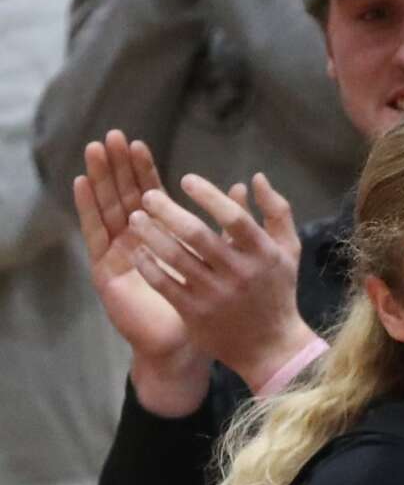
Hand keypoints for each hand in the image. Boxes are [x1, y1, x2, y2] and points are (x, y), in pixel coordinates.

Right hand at [75, 131, 210, 414]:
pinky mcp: (108, 271)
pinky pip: (95, 235)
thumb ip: (230, 224)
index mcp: (166, 239)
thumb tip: (241, 186)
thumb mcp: (227, 259)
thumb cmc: (212, 307)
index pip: (151, 195)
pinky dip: (87, 209)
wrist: (188, 348)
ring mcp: (121, 256)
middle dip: (119, 167)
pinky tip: (81, 184)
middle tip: (111, 136)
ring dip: (101, 178)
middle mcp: (140, 243)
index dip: (144, 170)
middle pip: (126, 196)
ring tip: (93, 150)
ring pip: (108, 209)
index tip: (138, 142)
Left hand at [127, 171, 315, 392]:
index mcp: (263, 253)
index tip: (186, 179)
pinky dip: (148, 265)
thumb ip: (276, 212)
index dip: (208, 195)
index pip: (234, 218)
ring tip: (134, 218)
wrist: (270, 346)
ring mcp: (215, 294)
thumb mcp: (288, 249)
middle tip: (147, 195)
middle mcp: (239, 273)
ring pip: (176, 258)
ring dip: (151, 234)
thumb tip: (255, 179)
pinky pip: (164, 284)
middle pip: (198, 234)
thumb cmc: (277, 291)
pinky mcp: (195, 313)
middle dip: (168, 211)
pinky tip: (137, 250)